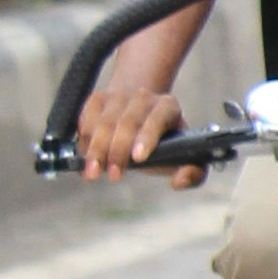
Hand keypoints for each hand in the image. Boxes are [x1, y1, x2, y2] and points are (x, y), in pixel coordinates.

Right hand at [77, 78, 191, 178]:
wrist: (141, 117)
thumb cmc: (165, 143)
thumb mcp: (185, 157)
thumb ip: (193, 173)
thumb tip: (180, 182)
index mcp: (168, 107)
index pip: (157, 119)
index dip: (147, 137)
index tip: (138, 158)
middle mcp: (143, 97)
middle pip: (127, 122)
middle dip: (118, 151)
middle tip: (113, 175)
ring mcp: (118, 96)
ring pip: (104, 122)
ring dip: (96, 149)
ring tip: (93, 173)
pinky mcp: (97, 99)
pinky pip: (86, 118)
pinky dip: (84, 140)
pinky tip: (85, 159)